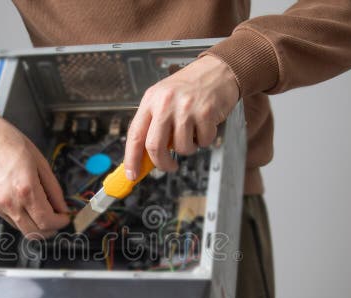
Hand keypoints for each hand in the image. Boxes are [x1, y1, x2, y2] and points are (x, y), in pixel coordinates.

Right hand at [0, 111, 69, 236]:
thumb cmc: (6, 142)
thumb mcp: (40, 162)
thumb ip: (53, 189)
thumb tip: (62, 206)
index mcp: (25, 188)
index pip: (47, 221)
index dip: (60, 223)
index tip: (64, 218)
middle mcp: (9, 201)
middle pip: (34, 232)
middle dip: (49, 229)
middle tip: (56, 220)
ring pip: (21, 228)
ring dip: (34, 224)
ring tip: (40, 209)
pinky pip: (7, 218)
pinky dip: (19, 216)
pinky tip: (22, 202)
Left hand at [124, 55, 239, 178]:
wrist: (218, 69)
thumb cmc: (190, 86)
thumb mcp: (163, 98)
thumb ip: (153, 124)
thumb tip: (145, 157)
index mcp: (151, 100)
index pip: (135, 135)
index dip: (131, 159)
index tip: (132, 174)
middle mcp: (166, 103)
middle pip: (154, 146)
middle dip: (162, 163)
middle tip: (169, 166)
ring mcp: (186, 108)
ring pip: (181, 147)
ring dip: (188, 148)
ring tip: (192, 133)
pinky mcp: (206, 113)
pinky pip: (203, 141)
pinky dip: (205, 140)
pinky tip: (205, 125)